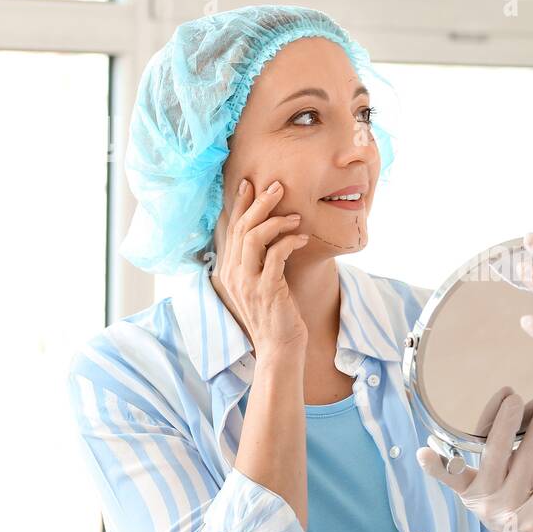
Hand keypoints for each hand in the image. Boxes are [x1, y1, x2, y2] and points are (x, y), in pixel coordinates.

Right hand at [211, 178, 310, 358]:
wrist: (279, 348)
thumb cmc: (276, 315)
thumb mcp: (262, 284)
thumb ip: (261, 261)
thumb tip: (271, 235)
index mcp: (229, 270)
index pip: (231, 229)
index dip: (240, 204)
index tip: (250, 183)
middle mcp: (233, 274)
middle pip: (241, 227)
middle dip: (259, 202)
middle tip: (277, 186)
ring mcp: (248, 282)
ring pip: (254, 237)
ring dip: (276, 220)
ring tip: (296, 216)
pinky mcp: (267, 289)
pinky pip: (276, 255)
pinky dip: (290, 241)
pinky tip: (303, 238)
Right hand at [417, 388, 532, 531]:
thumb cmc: (515, 498)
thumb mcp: (498, 478)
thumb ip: (502, 445)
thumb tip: (520, 404)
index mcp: (470, 491)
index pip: (450, 475)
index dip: (435, 466)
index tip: (423, 452)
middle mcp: (486, 503)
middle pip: (494, 456)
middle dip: (504, 424)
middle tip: (514, 397)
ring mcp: (512, 513)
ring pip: (526, 462)